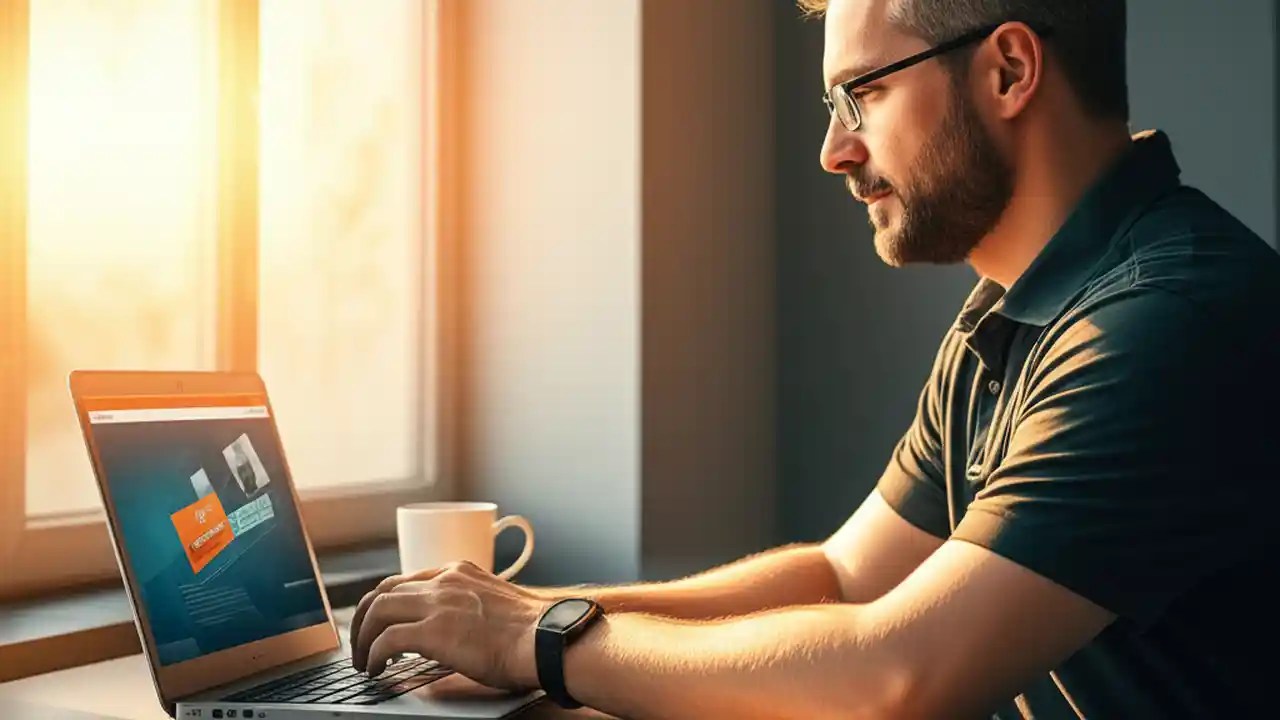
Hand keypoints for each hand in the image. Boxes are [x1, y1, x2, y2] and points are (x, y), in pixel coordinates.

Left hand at [349, 561, 551, 689]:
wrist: (547, 638)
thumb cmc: (533, 630)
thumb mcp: (495, 604)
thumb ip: (469, 607)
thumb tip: (454, 632)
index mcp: (459, 572)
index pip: (407, 580)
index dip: (387, 602)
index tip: (382, 621)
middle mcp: (444, 581)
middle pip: (384, 591)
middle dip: (364, 617)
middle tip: (361, 640)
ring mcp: (437, 603)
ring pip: (377, 610)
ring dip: (364, 637)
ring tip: (364, 659)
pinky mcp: (432, 631)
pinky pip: (386, 640)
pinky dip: (373, 655)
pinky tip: (376, 669)